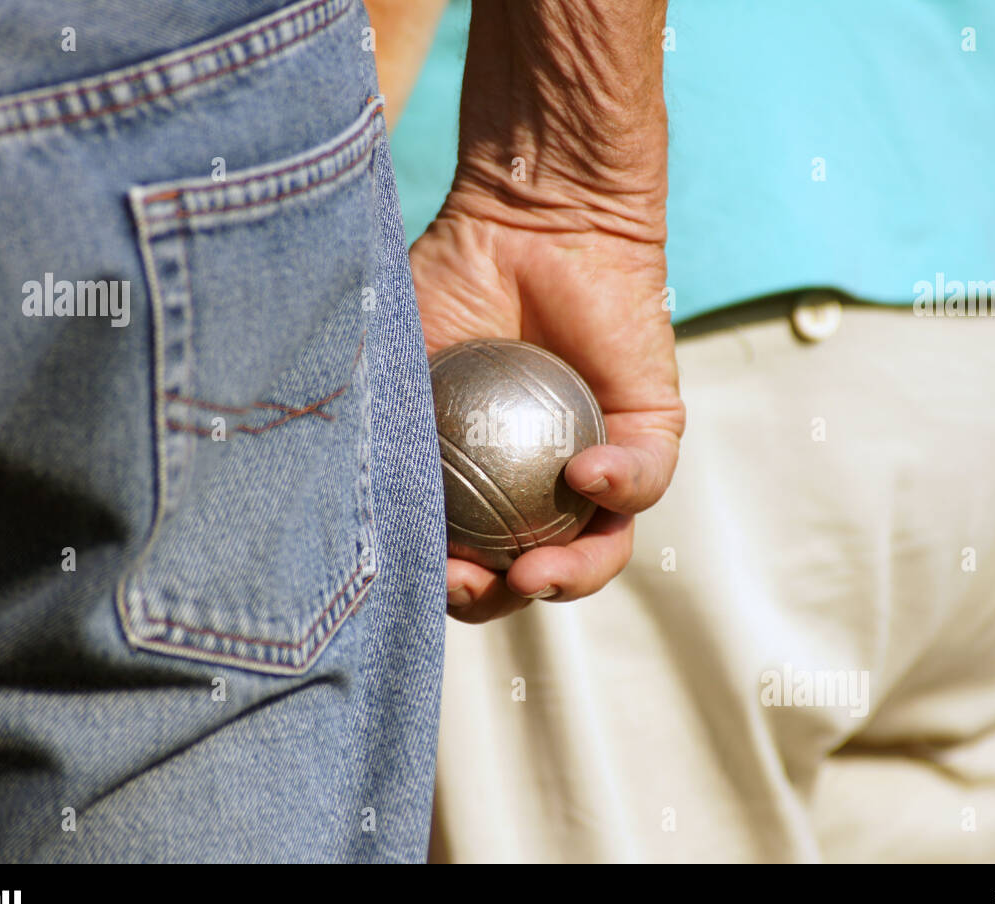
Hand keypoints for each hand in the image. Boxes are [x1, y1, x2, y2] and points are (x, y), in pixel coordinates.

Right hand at [412, 186, 683, 622]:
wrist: (522, 215)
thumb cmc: (449, 284)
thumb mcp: (394, 368)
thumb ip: (377, 438)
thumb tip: (343, 518)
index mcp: (481, 486)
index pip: (469, 559)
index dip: (448, 585)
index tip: (423, 576)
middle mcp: (541, 488)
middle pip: (534, 571)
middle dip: (505, 598)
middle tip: (478, 585)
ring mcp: (600, 464)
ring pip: (600, 545)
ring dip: (571, 574)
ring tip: (533, 572)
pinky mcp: (652, 431)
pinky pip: (644, 477)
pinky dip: (616, 484)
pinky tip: (581, 475)